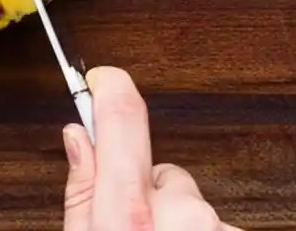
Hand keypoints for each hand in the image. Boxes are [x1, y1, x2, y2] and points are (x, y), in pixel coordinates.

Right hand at [62, 67, 239, 230]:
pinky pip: (215, 224)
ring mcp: (215, 227)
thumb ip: (82, 193)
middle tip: (131, 230)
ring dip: (175, 223)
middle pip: (163, 174)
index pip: (122, 122)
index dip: (110, 91)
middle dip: (147, 194)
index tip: (103, 80)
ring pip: (190, 204)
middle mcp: (182, 216)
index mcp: (131, 216)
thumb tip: (79, 138)